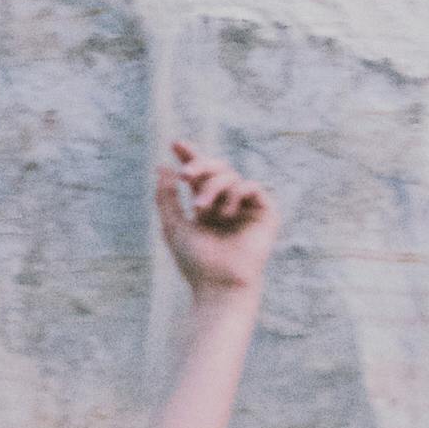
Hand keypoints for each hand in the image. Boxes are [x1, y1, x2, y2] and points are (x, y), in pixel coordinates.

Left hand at [155, 139, 276, 296]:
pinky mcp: (267, 213)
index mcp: (208, 206)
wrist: (219, 283)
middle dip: (199, 165)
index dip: (190, 156)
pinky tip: (227, 213)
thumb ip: (167, 196)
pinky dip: (236, 194)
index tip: (175, 144)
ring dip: (212, 187)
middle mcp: (228, 204)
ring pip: (231, 176)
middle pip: (217, 168)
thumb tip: (162, 167)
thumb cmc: (196, 260)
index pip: (201, 174)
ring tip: (201, 208)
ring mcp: (248, 207)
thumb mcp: (173, 225)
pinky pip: (252, 186)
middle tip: (185, 175)